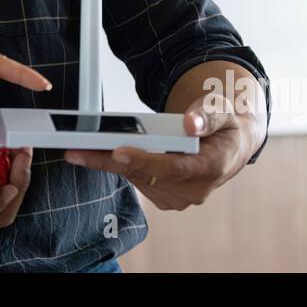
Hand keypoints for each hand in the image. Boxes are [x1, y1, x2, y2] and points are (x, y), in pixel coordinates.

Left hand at [63, 93, 258, 209]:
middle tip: (76, 150)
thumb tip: (190, 124)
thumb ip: (207, 115)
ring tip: (78, 148)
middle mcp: (195, 189)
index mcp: (212, 167)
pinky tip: (98, 153)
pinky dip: (117, 166)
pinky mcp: (166, 197)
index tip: (117, 152)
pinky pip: (136, 180)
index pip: (174, 168)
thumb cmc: (225, 125)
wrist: (230, 144)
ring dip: (107, 164)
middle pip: (145, 175)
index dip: (144, 161)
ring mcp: (180, 197)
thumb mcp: (223, 109)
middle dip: (108, 162)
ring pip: (136, 179)